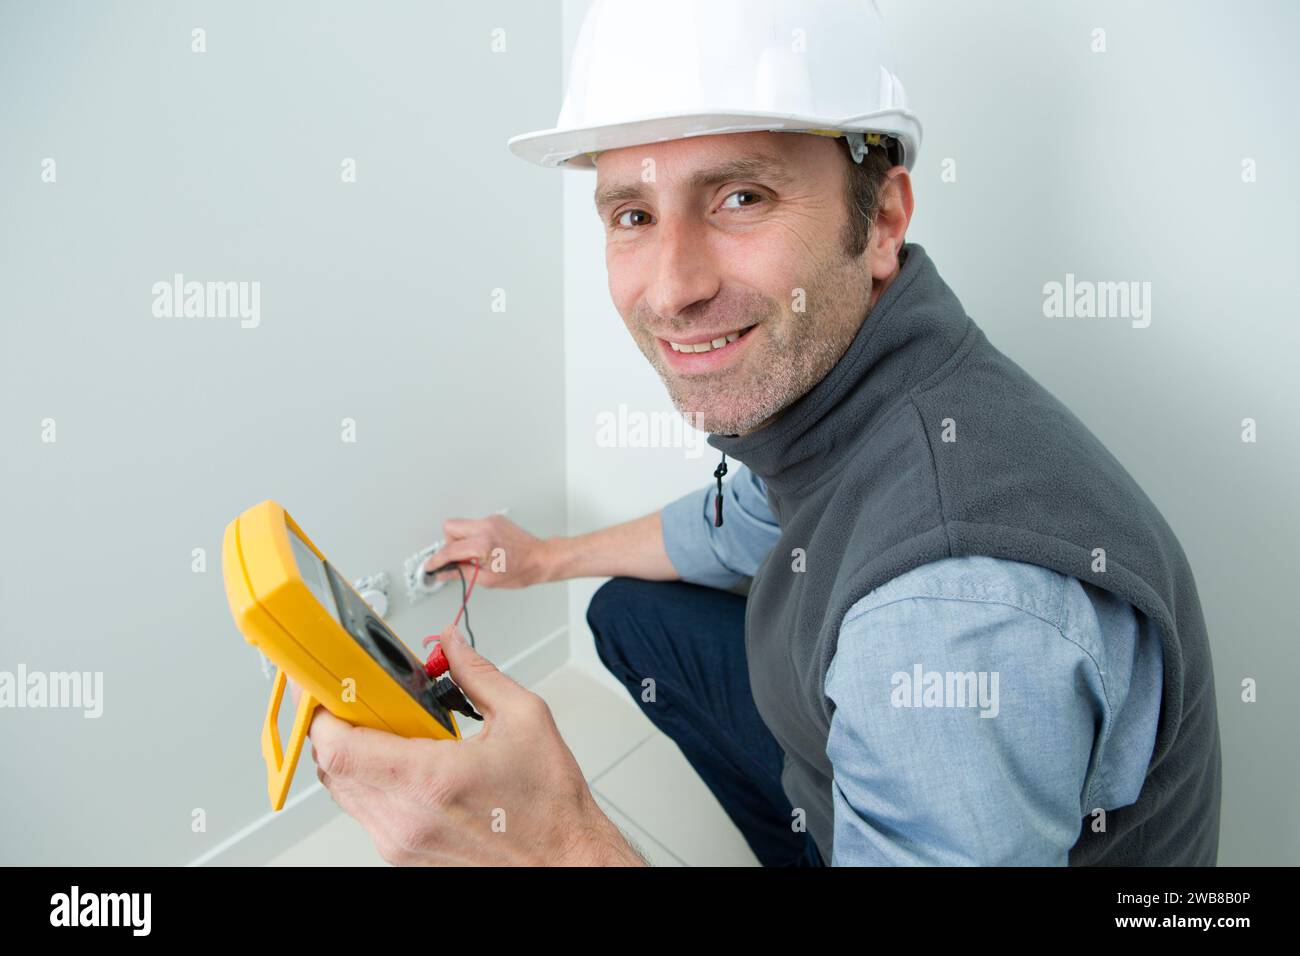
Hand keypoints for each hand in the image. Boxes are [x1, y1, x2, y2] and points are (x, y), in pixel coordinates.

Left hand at [299, 624, 645, 865]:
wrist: (566, 863)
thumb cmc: (551, 807)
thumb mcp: (525, 719)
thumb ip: (477, 674)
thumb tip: (451, 646)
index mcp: (430, 780)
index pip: (339, 746)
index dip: (319, 712)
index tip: (323, 687)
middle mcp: (405, 818)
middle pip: (330, 768)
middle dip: (333, 726)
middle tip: (353, 698)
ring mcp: (400, 843)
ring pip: (342, 792)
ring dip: (350, 755)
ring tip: (383, 728)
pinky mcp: (402, 856)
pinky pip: (364, 812)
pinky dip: (369, 781)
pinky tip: (401, 762)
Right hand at [423, 514, 555, 588]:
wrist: (542, 559)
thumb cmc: (523, 570)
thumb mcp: (488, 579)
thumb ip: (461, 573)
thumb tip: (444, 573)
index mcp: (483, 544)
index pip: (450, 550)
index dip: (437, 560)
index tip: (431, 566)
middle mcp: (486, 527)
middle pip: (450, 527)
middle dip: (448, 544)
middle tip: (456, 559)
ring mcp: (491, 521)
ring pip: (462, 525)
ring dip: (461, 541)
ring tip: (474, 557)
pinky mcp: (496, 519)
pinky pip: (475, 526)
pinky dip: (473, 537)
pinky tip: (484, 550)